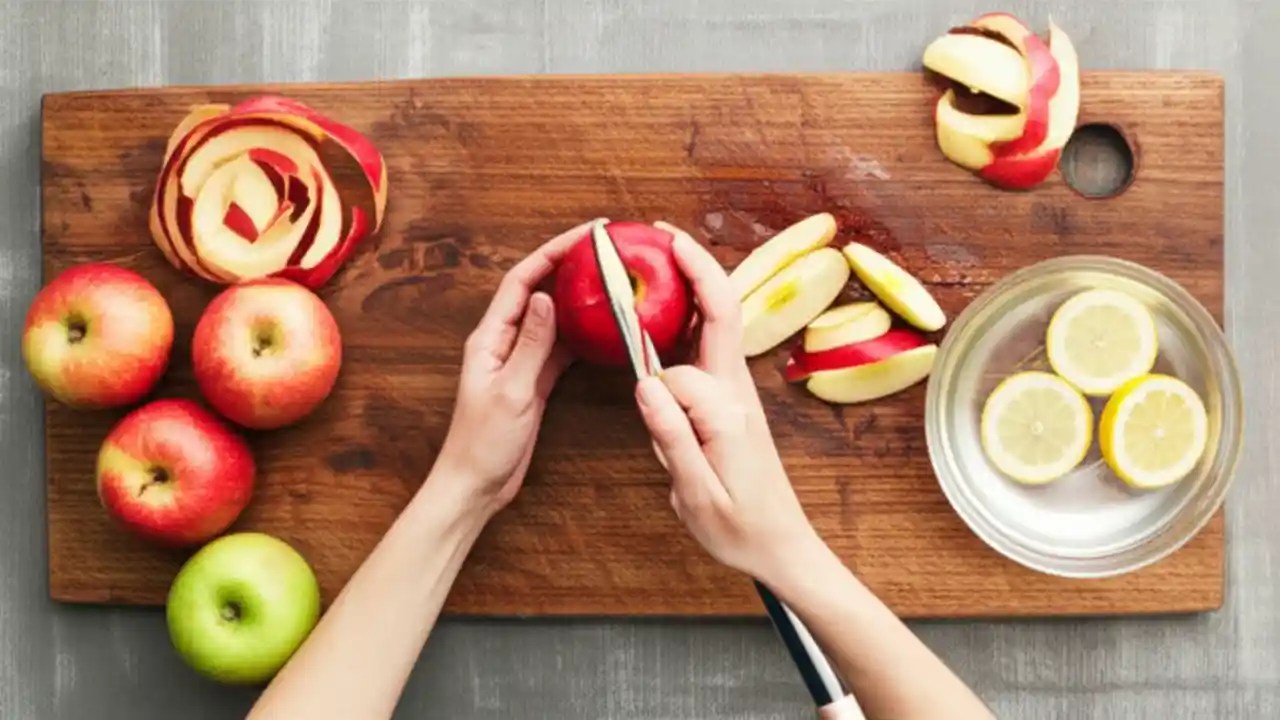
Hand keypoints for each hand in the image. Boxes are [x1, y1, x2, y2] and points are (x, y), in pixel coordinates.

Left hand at [430, 220, 598, 516]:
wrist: (476, 485)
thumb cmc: (483, 443)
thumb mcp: (512, 391)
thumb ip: (532, 345)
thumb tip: (549, 298)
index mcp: (490, 337)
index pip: (523, 280)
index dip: (553, 251)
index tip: (586, 233)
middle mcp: (503, 341)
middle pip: (539, 289)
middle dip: (568, 264)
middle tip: (604, 247)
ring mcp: (519, 359)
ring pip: (552, 317)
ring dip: (577, 297)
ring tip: (610, 278)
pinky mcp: (533, 380)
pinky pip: (560, 347)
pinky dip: (580, 334)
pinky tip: (603, 327)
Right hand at [635, 223, 822, 585]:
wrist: (783, 547)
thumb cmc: (741, 529)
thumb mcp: (698, 495)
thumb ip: (673, 437)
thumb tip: (646, 383)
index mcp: (728, 413)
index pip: (678, 372)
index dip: (651, 376)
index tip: (633, 374)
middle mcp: (738, 390)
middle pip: (721, 309)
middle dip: (694, 264)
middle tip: (660, 231)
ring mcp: (738, 390)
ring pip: (718, 320)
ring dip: (695, 280)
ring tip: (663, 250)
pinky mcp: (732, 397)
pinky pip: (712, 342)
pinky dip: (693, 312)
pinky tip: (671, 303)